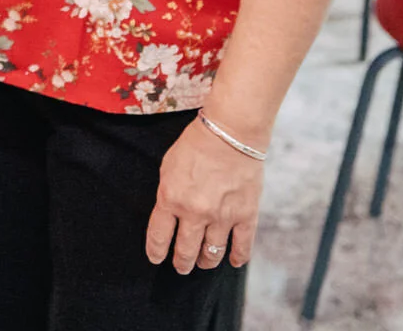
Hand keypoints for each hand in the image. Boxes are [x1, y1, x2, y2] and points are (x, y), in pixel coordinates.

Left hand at [146, 117, 264, 273]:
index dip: (156, 252)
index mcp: (171, 199)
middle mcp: (195, 213)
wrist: (229, 134)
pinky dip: (237, 257)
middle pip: (186, 251)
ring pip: (212, 253)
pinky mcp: (246, 215)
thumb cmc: (195, 146)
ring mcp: (222, 217)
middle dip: (182, 263)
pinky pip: (242, 246)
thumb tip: (170, 215)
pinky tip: (233, 262)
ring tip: (203, 263)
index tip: (156, 259)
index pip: (159, 236)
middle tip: (182, 267)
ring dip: (206, 262)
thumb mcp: (168, 168)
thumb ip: (168, 195)